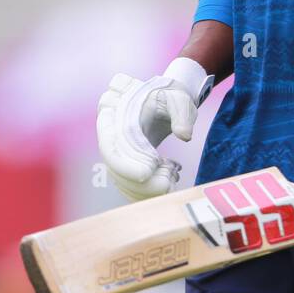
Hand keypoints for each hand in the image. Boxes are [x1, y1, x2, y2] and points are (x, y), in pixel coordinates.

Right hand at [95, 56, 212, 200]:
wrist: (166, 104)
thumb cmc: (170, 100)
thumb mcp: (178, 100)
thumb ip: (181, 115)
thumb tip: (184, 135)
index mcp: (115, 118)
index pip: (109, 147)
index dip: (123, 164)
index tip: (147, 172)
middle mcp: (110, 139)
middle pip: (115, 171)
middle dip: (142, 183)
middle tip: (168, 182)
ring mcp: (117, 155)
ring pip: (123, 183)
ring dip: (147, 189)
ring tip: (173, 175)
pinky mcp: (126, 167)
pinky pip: (131, 188)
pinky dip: (150, 192)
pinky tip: (170, 178)